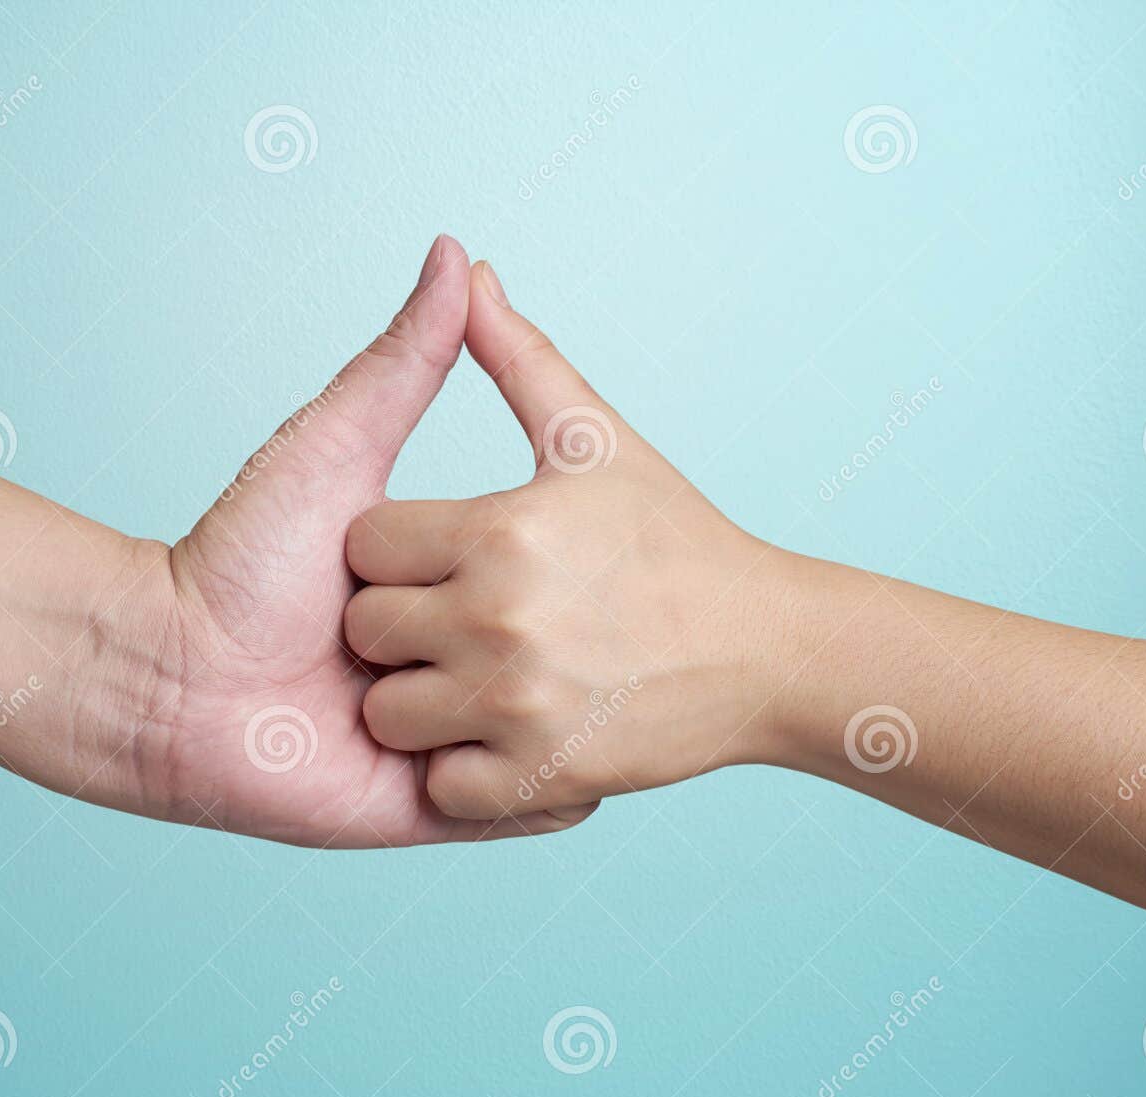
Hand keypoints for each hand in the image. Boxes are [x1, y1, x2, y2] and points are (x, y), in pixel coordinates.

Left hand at [107, 239, 584, 845]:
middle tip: (388, 640)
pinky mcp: (439, 809)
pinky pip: (520, 805)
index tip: (473, 554)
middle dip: (480, 641)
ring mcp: (453, 738)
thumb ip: (401, 362)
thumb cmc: (239, 559)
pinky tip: (500, 755)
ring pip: (525, 727)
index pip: (514, 569)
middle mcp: (456, 660)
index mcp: (446, 584)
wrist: (165, 680)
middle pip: (526, 651)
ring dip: (484, 713)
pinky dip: (518, 788)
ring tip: (409, 698)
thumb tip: (450, 251)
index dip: (489, 556)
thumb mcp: (337, 448)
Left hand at [342, 261, 793, 819]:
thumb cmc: (673, 542)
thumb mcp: (589, 440)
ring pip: (391, 712)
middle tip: (473, 625)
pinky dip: (465, 773)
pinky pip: (441, 784)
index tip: (456, 558)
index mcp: (501, 531)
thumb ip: (510, 355)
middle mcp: (498, 620)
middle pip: (372, 628)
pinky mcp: (532, 785)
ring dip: (424, 707)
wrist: (772, 655)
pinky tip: (512, 737)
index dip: (402, 552)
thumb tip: (463, 262)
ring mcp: (516, 708)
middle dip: (402, 628)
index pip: (374, 543)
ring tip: (489, 686)